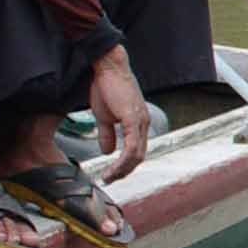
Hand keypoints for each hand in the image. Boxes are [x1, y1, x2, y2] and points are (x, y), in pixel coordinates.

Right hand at [89, 46, 149, 181]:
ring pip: (136, 155)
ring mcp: (140, 122)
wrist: (107, 68)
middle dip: (124, 171)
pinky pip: (131, 146)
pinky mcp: (133, 119)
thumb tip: (106, 152)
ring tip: (108, 177)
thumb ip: (107, 134)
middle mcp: (143, 124)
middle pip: (138, 156)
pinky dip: (123, 161)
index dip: (124, 165)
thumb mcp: (104, 116)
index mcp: (138, 124)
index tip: (110, 174)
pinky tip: (112, 167)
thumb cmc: (106, 87)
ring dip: (122, 170)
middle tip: (109, 180)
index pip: (136, 151)